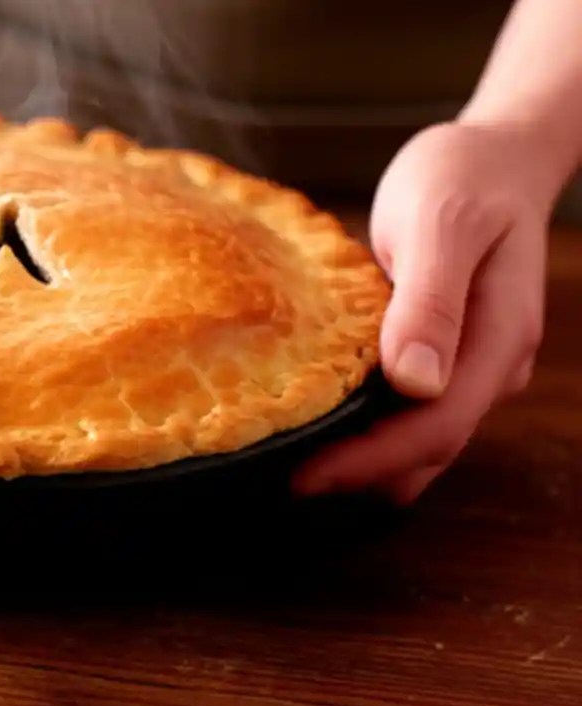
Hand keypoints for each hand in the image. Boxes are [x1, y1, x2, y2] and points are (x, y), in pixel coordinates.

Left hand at [294, 122, 549, 503]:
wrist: (494, 154)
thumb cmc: (464, 176)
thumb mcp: (442, 223)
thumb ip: (431, 299)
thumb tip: (415, 382)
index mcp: (497, 338)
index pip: (435, 428)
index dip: (369, 460)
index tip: (304, 475)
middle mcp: (491, 365)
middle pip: (428, 448)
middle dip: (360, 472)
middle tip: (282, 478)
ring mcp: (472, 364)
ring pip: (422, 439)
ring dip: (366, 459)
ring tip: (293, 463)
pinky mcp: (447, 356)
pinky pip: (410, 412)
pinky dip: (370, 428)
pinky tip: (322, 424)